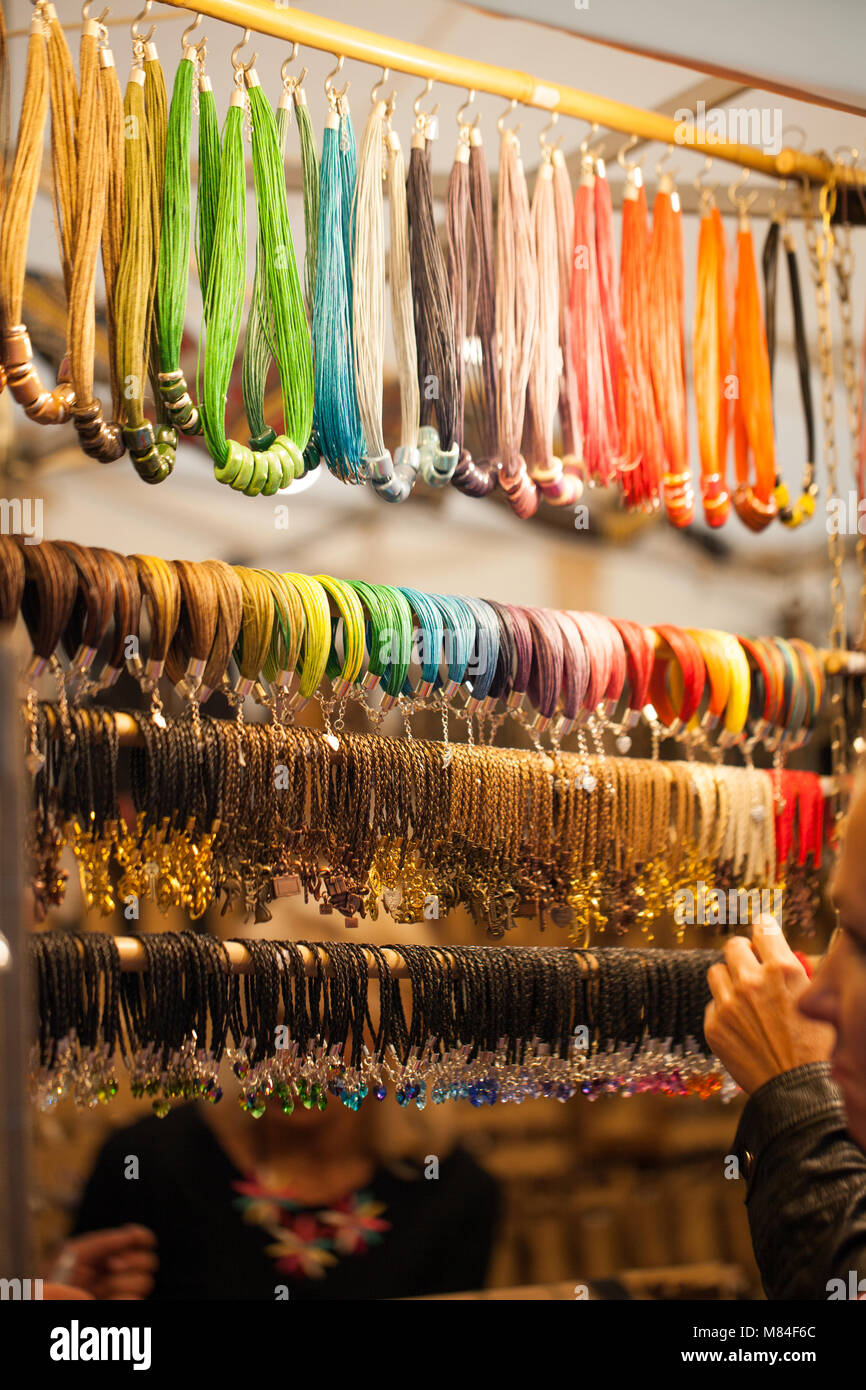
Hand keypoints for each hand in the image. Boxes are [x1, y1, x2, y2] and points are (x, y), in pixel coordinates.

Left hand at [50, 1225, 157, 1300]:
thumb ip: (104, 1241)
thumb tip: (133, 1233)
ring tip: (100, 1289)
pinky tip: (104, 1300)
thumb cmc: (50, 1282)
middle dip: (133, 1260)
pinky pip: (135, 1299)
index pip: (134, 1242)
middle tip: (111, 1265)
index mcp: (102, 1258)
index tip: (144, 1238)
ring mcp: (117, 1295)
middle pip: (148, 1261)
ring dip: (122, 1281)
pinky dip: (121, 1297)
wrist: (45, 1302)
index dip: (142, 1237)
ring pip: (144, 1281)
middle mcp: (113, 1276)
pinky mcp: (120, 1308)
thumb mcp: (73, 1252)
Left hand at [705, 917, 834, 1094]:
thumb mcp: (815, 1000)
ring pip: (716, 971)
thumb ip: (795, 972)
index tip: (762, 933)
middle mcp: (752, 981)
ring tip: (743, 996)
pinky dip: (723, 1011)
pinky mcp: (714, 1026)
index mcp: (782, 969)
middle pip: (733, 945)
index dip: (763, 929)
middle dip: (743, 953)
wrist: (799, 1091)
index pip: (763, 927)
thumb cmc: (816, 1047)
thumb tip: (781, 954)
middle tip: (751, 966)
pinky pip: (712, 1004)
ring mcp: (729, 1004)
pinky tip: (741, 1026)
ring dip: (729, 979)